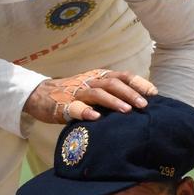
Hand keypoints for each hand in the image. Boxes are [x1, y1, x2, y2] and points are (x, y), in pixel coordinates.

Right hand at [24, 69, 156, 123]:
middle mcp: (90, 81)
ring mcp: (76, 92)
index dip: (138, 83)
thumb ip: (113, 94)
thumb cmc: (75, 94)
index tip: (153, 93)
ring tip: (126, 111)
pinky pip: (74, 107)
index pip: (122, 76)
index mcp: (99, 77)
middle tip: (144, 105)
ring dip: (113, 101)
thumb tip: (140, 103)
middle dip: (130, 93)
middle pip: (113, 83)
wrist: (40, 95)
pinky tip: (95, 118)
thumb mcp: (95, 89)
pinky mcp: (62, 104)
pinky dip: (85, 111)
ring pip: (97, 93)